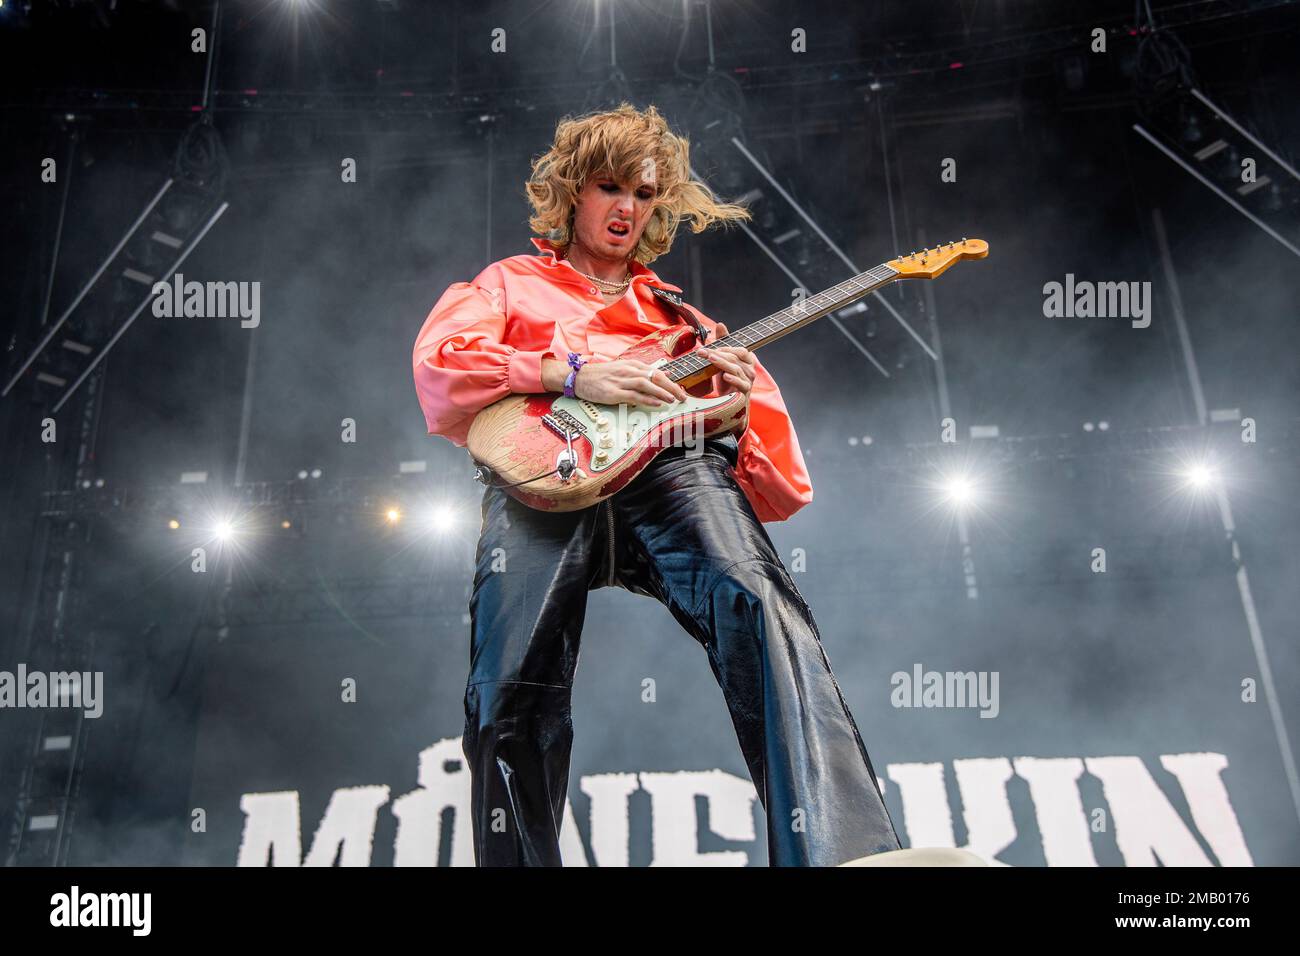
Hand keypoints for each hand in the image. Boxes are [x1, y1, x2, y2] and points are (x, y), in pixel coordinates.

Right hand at [573, 358, 689, 407]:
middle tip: (682, 396)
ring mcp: (621, 381)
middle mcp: (628, 371)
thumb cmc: (602, 375)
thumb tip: (665, 372)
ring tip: (673, 399)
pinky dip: (646, 399)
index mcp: (632, 364)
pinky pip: (633, 396)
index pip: (656, 372)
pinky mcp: (613, 392)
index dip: (670, 381)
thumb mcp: (625, 368)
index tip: (681, 389)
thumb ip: (645, 371)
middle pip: (654, 377)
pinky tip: (656, 403)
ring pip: (646, 385)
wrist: (579, 377)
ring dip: (661, 392)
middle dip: (671, 386)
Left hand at [698, 323, 755, 396]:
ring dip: (721, 363)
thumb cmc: (727, 377)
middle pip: (735, 358)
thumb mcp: (724, 358)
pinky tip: (724, 376)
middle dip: (718, 354)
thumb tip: (720, 324)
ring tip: (710, 359)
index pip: (739, 350)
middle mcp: (750, 369)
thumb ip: (723, 341)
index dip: (725, 347)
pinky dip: (733, 379)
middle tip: (702, 352)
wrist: (730, 400)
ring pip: (736, 369)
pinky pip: (741, 384)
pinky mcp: (745, 391)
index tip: (709, 348)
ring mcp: (748, 380)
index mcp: (747, 359)